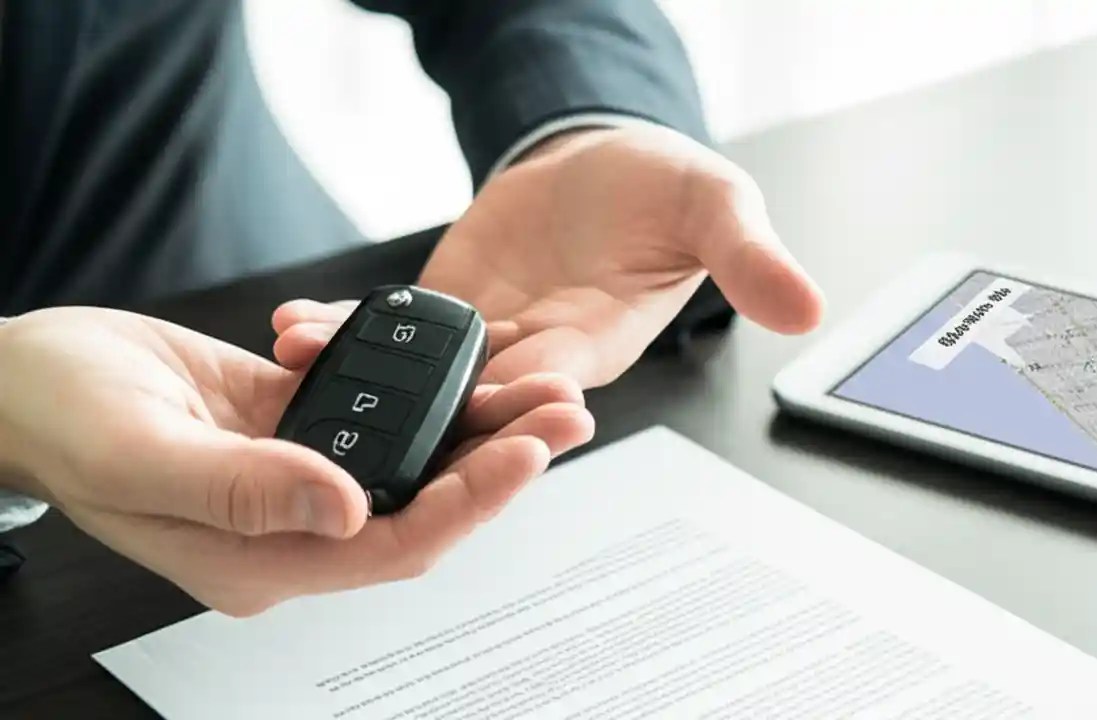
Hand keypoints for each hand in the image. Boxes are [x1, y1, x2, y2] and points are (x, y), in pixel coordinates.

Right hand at [0, 307, 592, 615]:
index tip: (526, 454)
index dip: (467, 504)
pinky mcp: (294, 426)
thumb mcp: (143, 453)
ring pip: (410, 460)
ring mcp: (296, 477)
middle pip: (420, 505)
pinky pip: (376, 414)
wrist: (27, 376)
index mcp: (259, 561)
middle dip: (498, 462)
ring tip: (539, 382)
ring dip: (474, 424)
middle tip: (566, 410)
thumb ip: (244, 487)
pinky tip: (463, 359)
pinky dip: (423, 390)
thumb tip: (346, 508)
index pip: (391, 547)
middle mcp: (290, 529)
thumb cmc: (62, 417)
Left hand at [271, 124, 823, 387]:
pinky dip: (345, 334)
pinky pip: (388, 332)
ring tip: (305, 362)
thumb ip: (749, 258)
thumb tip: (810, 307)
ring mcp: (481, 336)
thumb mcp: (715, 207)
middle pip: (473, 397)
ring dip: (362, 378)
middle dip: (420, 411)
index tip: (495, 400)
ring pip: (416, 374)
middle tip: (365, 419)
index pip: (561, 383)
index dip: (530, 398)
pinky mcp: (441, 307)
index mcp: (597, 345)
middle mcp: (533, 354)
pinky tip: (297, 332)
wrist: (602, 162)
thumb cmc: (661, 189)